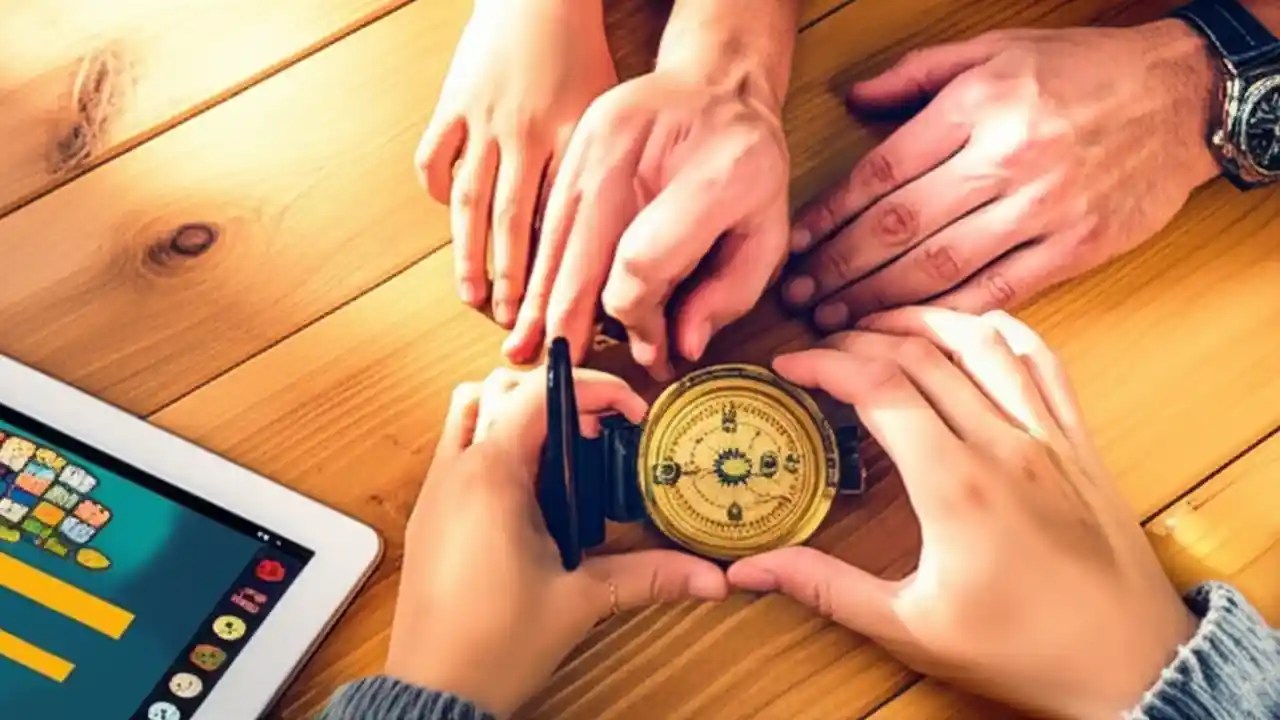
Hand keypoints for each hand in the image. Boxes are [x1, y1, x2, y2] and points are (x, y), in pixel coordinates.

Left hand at [385, 367, 727, 717]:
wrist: (434, 692)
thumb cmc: (493, 645)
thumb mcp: (580, 600)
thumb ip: (648, 576)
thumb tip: (710, 576)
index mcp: (491, 476)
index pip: (540, 393)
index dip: (593, 388)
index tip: (630, 411)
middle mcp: (456, 470)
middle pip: (499, 388)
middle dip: (556, 394)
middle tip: (599, 429)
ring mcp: (435, 490)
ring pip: (468, 411)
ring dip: (516, 412)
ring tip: (564, 451)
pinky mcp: (429, 514)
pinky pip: (456, 450)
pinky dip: (494, 443)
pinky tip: (531, 491)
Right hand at [415, 0, 616, 325]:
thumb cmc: (578, 53)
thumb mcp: (605, 111)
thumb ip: (599, 169)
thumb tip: (594, 237)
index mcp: (573, 136)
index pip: (563, 220)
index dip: (560, 273)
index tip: (561, 315)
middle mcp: (527, 133)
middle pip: (515, 222)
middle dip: (513, 281)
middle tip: (513, 325)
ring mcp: (484, 120)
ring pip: (471, 200)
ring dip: (471, 254)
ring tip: (473, 298)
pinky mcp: (453, 103)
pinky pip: (435, 158)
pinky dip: (437, 190)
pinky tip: (446, 219)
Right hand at [502, 69, 790, 378]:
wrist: (715, 85)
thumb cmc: (747, 165)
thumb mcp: (766, 231)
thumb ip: (729, 292)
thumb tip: (680, 345)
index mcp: (715, 169)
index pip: (645, 261)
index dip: (640, 316)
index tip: (652, 348)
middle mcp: (644, 148)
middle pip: (586, 249)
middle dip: (569, 317)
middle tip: (560, 366)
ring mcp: (597, 139)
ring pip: (556, 235)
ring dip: (543, 296)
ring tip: (528, 345)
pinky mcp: (572, 145)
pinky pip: (549, 216)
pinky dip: (541, 264)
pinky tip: (533, 302)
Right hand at [727, 307, 1196, 717]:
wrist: (1131, 663)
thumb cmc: (1023, 651)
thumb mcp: (911, 627)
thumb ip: (825, 588)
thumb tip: (748, 569)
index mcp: (955, 485)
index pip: (879, 389)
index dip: (826, 365)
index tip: (789, 366)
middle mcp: (1003, 444)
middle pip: (921, 356)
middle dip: (861, 340)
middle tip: (822, 348)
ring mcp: (1048, 436)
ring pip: (982, 343)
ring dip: (925, 321)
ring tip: (882, 323)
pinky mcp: (1079, 443)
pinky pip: (1043, 362)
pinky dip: (1002, 331)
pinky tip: (973, 328)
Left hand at [783, 21, 1218, 330]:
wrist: (1182, 96)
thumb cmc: (1083, 69)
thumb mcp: (995, 47)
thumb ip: (917, 75)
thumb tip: (851, 98)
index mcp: (976, 109)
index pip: (880, 175)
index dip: (829, 217)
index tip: (796, 246)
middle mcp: (1004, 161)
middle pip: (899, 228)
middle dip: (839, 267)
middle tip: (798, 297)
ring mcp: (1041, 209)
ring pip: (940, 266)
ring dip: (877, 299)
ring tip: (834, 320)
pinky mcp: (1074, 247)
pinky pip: (997, 290)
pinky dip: (946, 315)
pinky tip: (905, 331)